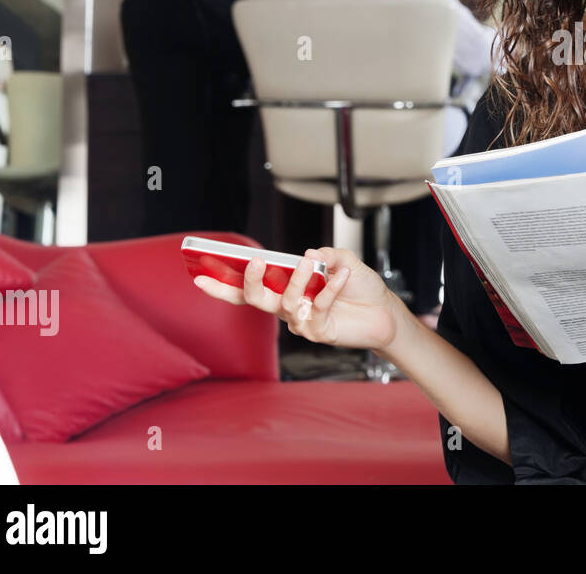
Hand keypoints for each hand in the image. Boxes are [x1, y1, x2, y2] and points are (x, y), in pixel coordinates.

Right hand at [192, 246, 402, 352]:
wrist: (386, 311)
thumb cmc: (361, 287)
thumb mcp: (345, 261)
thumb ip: (327, 255)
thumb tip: (311, 253)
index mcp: (287, 289)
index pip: (249, 290)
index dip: (224, 285)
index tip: (200, 274)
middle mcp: (290, 307)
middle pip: (258, 300)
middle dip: (251, 283)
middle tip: (256, 263)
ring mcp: (303, 322)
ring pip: (287, 302)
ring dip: (297, 280)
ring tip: (310, 263)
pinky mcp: (320, 332)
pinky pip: (318, 308)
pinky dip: (329, 289)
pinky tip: (342, 274)